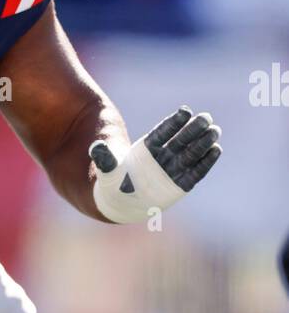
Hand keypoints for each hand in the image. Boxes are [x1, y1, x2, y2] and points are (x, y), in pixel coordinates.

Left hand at [89, 107, 220, 224]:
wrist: (122, 201)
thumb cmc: (113, 182)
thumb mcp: (106, 170)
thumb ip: (104, 158)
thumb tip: (96, 147)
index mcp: (146, 149)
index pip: (162, 133)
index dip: (173, 122)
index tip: (185, 111)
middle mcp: (161, 156)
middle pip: (180, 140)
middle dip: (193, 130)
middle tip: (206, 118)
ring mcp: (172, 169)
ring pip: (190, 153)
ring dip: (203, 142)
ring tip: (215, 130)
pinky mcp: (180, 185)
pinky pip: (195, 172)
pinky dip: (205, 162)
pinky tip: (216, 150)